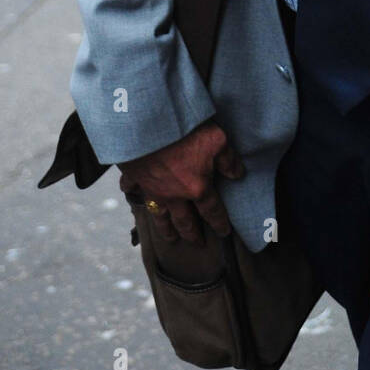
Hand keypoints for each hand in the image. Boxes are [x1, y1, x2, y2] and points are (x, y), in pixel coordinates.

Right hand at [118, 120, 244, 245]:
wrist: (148, 125)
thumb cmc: (186, 131)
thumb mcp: (217, 140)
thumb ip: (228, 160)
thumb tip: (238, 174)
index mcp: (197, 187)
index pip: (212, 211)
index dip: (219, 223)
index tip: (224, 233)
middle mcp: (174, 195)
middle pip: (185, 220)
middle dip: (192, 234)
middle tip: (196, 244)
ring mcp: (152, 189)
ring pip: (159, 215)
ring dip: (164, 228)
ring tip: (169, 238)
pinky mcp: (134, 178)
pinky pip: (132, 190)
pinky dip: (132, 194)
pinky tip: (132, 196)